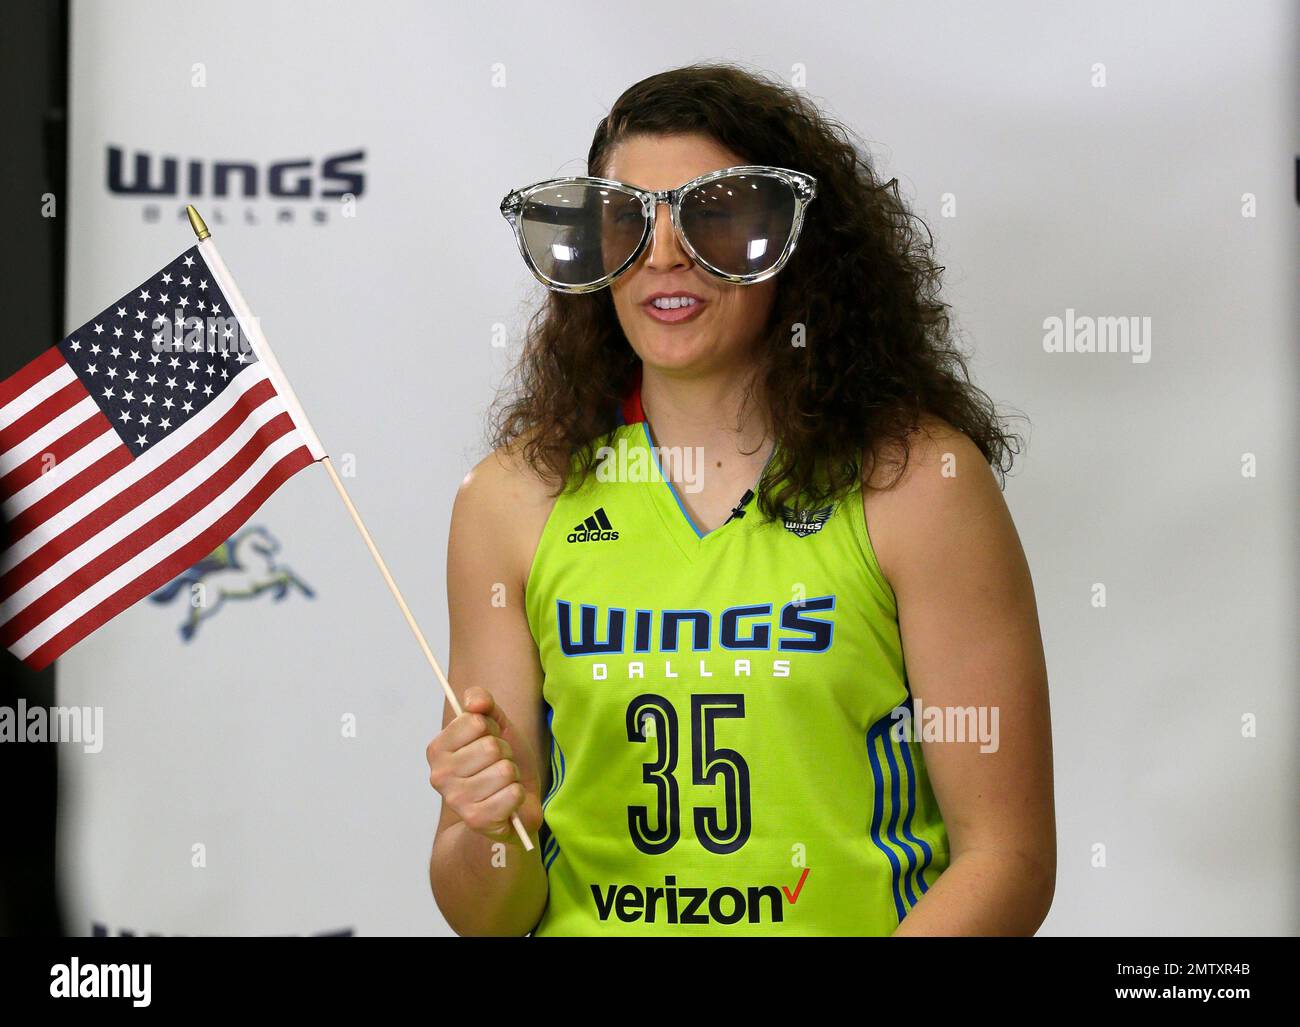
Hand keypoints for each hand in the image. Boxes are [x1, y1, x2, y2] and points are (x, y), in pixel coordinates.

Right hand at [426, 686, 542, 844]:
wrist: (512, 805)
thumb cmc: (501, 763)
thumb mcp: (497, 725)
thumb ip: (483, 703)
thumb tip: (473, 702)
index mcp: (437, 749)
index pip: (475, 722)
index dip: (492, 730)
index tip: (489, 742)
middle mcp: (439, 775)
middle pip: (491, 747)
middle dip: (505, 754)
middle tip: (499, 766)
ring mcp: (456, 800)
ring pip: (504, 770)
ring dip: (512, 776)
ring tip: (503, 784)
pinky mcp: (476, 820)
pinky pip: (512, 794)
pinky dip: (518, 795)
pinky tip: (508, 801)